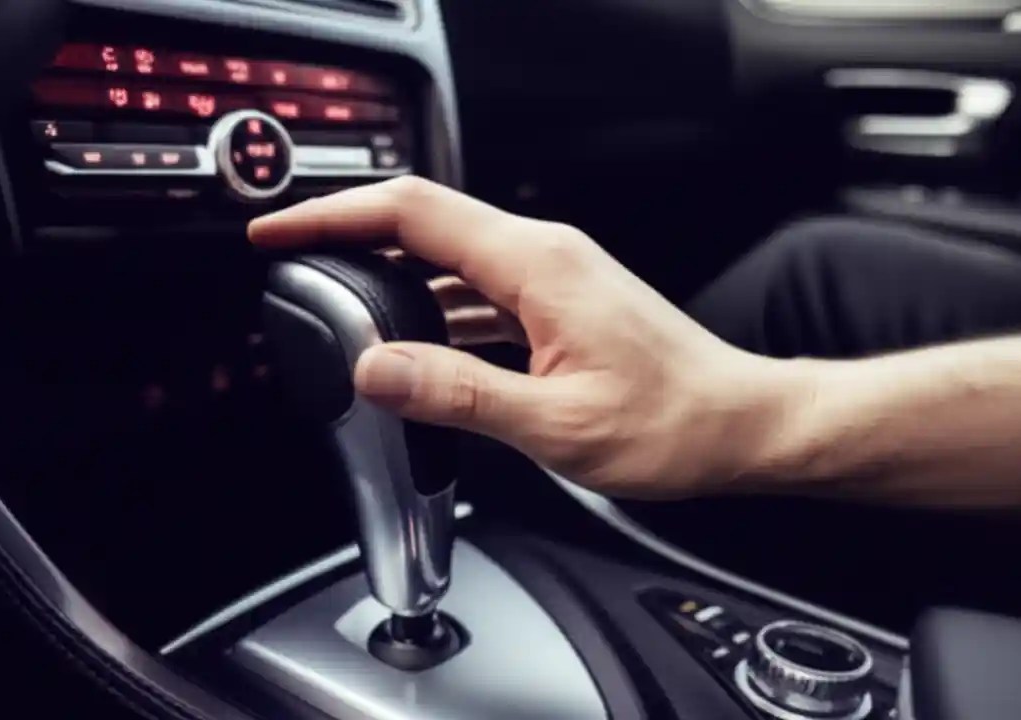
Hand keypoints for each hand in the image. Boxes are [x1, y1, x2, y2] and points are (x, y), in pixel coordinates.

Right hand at [249, 177, 809, 497]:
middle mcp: (543, 254)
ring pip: (448, 254)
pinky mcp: (559, 301)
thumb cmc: (672, 424)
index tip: (281, 231)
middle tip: (291, 259)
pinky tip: (410, 340)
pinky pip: (476, 287)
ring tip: (336, 298)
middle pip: (423, 220)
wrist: (740, 425)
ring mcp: (553, 274)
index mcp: (536, 265)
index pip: (412, 212)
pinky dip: (431, 302)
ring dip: (388, 270)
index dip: (336, 215)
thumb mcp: (554, 423)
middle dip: (349, 233)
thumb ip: (457, 393)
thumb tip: (376, 371)